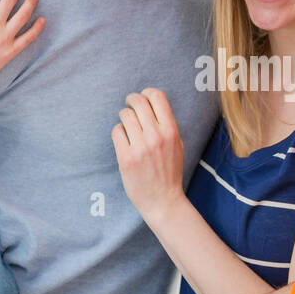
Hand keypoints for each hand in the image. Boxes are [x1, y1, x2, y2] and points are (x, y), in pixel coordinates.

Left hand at [112, 88, 185, 221]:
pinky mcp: (126, 158)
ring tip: (127, 126)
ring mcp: (140, 147)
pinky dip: (118, 132)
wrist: (163, 200)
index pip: (157, 96)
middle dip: (131, 100)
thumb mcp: (177, 145)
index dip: (147, 92)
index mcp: (171, 131)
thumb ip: (166, 124)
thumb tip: (150, 103)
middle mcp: (156, 136)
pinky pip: (116, 131)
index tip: (143, 98)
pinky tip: (123, 140)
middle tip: (129, 105)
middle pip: (138, 102)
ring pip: (125, 115)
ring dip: (124, 117)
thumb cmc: (170, 171)